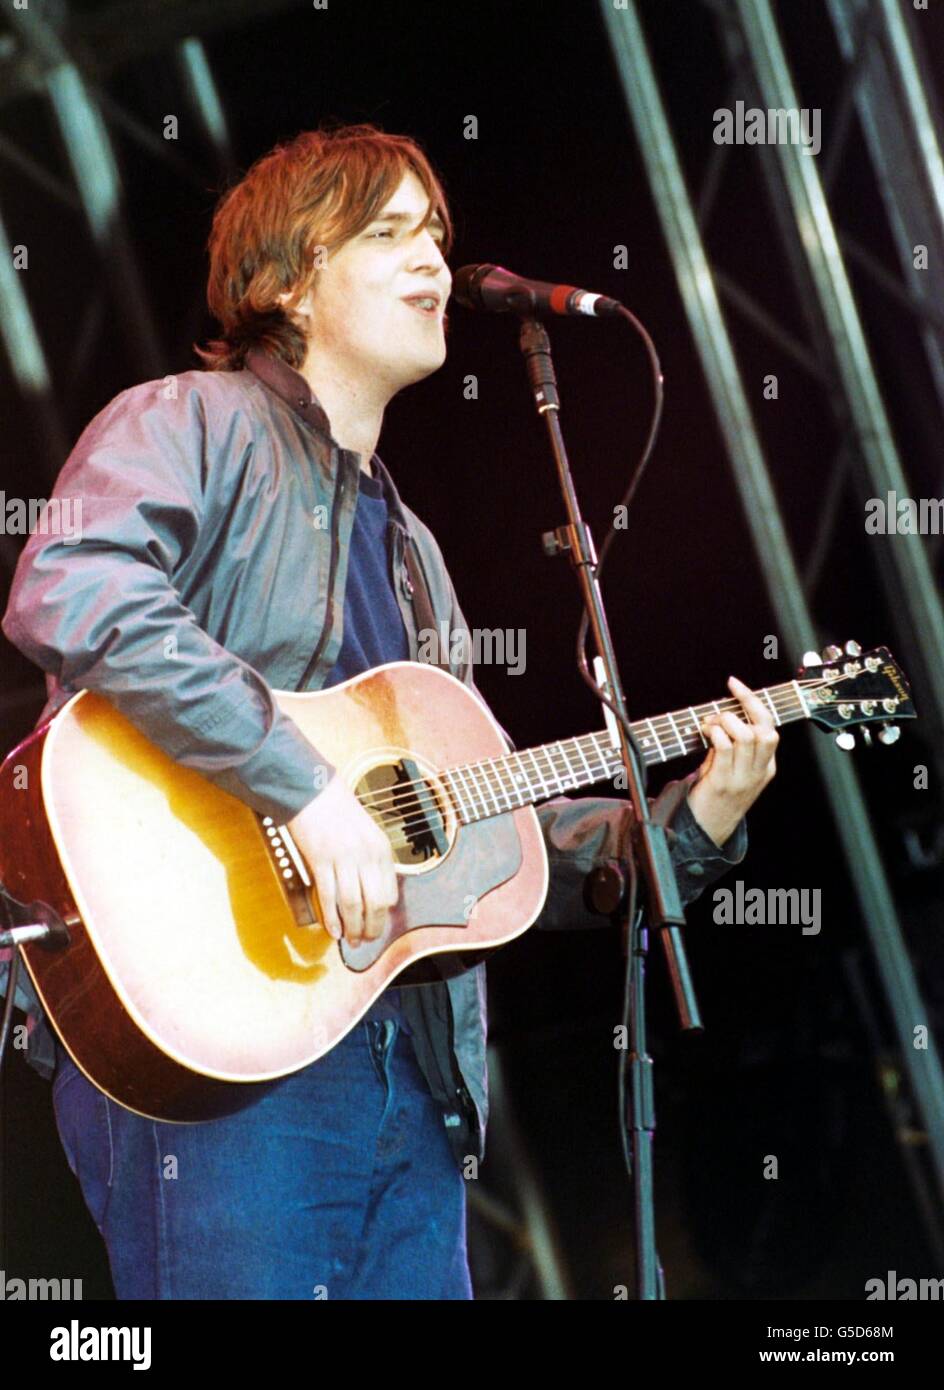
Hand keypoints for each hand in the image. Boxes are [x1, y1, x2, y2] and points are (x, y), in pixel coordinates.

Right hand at [287, 774, 398, 946]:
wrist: (313, 791)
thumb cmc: (338, 812)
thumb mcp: (367, 834)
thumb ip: (372, 861)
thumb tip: (373, 894)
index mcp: (381, 849)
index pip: (389, 893)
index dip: (383, 915)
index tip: (376, 926)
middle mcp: (366, 855)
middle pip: (374, 903)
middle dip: (371, 928)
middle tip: (365, 941)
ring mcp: (343, 858)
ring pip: (352, 904)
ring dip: (352, 928)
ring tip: (351, 941)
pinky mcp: (320, 860)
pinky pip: (328, 896)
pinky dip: (332, 917)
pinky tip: (334, 930)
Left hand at [686, 675, 778, 847]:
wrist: (707, 828)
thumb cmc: (717, 793)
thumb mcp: (734, 768)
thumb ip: (734, 744)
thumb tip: (721, 714)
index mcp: (766, 767)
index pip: (769, 727)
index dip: (752, 700)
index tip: (734, 683)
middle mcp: (758, 772)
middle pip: (764, 730)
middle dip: (742, 707)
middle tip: (719, 711)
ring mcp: (742, 778)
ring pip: (746, 736)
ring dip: (725, 722)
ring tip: (709, 726)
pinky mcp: (723, 783)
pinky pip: (725, 748)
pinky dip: (715, 733)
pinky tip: (705, 734)